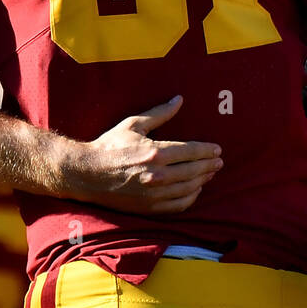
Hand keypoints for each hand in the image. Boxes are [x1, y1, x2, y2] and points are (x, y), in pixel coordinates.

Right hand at [67, 96, 221, 214]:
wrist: (88, 174)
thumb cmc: (110, 146)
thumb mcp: (133, 124)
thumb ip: (159, 114)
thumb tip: (179, 100)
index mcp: (155, 152)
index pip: (191, 151)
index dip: (207, 150)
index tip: (217, 149)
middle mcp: (158, 175)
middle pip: (194, 170)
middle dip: (210, 165)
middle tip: (219, 162)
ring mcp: (154, 194)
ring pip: (189, 188)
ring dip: (203, 180)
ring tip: (209, 174)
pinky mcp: (150, 207)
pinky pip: (179, 205)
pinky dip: (191, 198)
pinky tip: (195, 190)